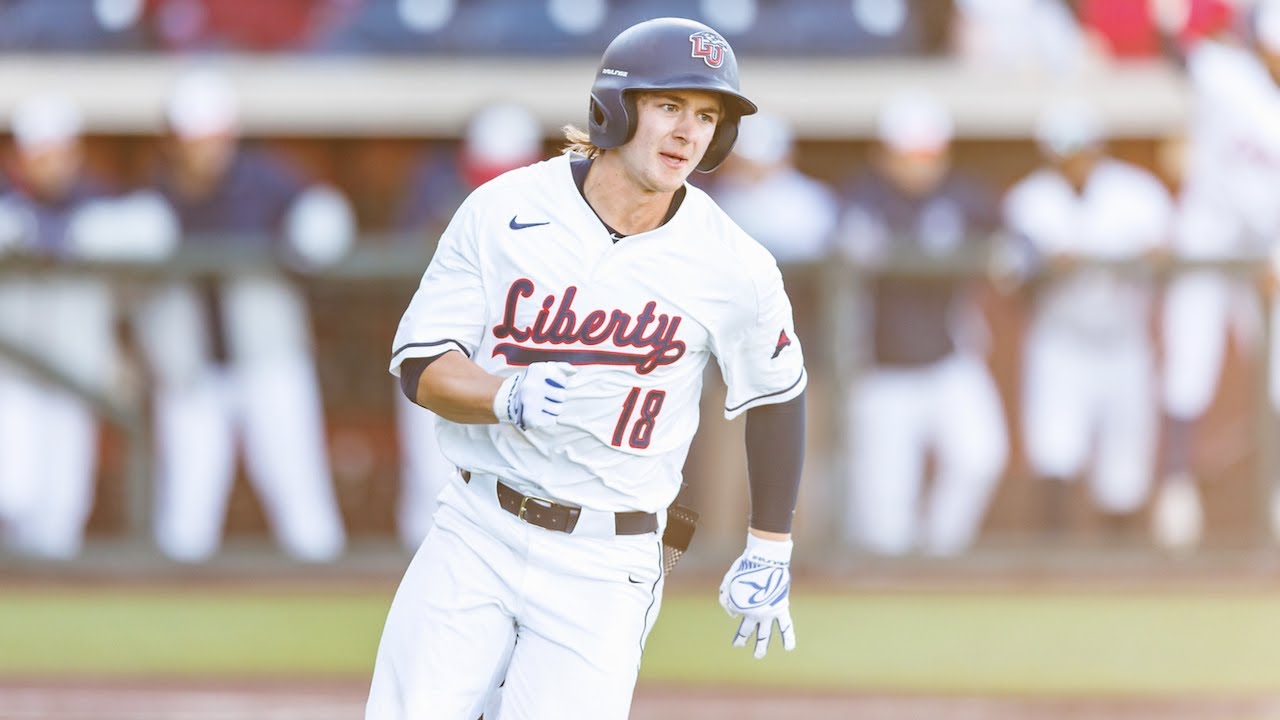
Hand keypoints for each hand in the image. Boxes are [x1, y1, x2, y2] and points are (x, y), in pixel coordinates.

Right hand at [492, 362, 576, 429]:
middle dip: (558, 397)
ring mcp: (530, 403)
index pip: (563, 381)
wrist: (509, 397)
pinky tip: (541, 413)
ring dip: (555, 408)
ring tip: (545, 405)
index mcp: (536, 371)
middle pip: (562, 396)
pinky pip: (551, 420)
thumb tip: (575, 371)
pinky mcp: (530, 417)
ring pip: (558, 410)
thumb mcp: (543, 368)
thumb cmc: (533, 382)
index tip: (552, 384)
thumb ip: (561, 367)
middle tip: (548, 396)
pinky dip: (549, 418)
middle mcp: (532, 386)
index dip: (561, 384)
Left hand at [718, 534, 794, 658]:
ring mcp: (768, 613)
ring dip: (760, 646)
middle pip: (746, 630)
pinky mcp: (781, 608)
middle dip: (741, 638)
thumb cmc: (746, 566)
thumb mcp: (729, 579)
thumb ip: (725, 596)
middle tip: (737, 645)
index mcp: (740, 606)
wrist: (766, 559)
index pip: (734, 613)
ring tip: (758, 656)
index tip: (737, 596)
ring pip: (764, 634)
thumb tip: (733, 614)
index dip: (734, 606)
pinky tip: (789, 648)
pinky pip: (786, 625)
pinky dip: (788, 637)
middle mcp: (753, 613)